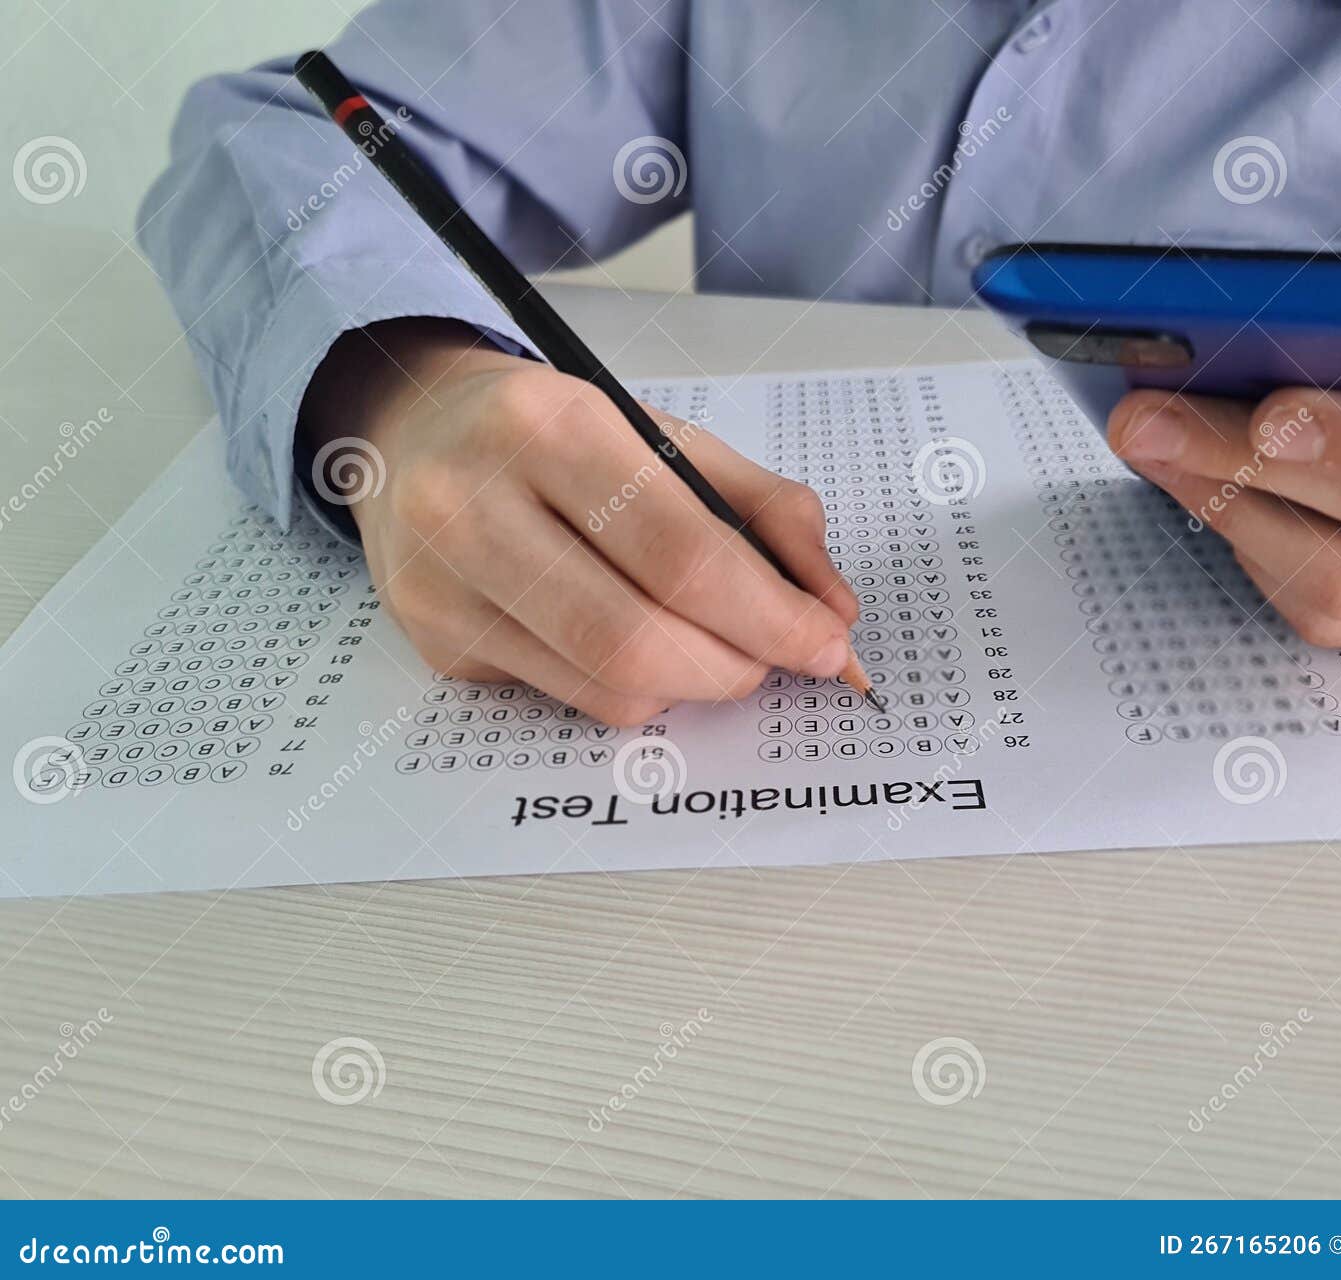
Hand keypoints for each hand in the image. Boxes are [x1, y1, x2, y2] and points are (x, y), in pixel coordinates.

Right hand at [300, 319, 856, 724]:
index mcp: (550, 426)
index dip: (773, 616)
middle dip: (735, 667)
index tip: (828, 643)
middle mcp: (474, 506)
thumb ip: (766, 512)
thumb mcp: (667, 439)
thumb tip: (835, 611)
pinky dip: (630, 689)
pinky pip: (568, 699)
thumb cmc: (559, 437)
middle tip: (773, 659)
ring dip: (689, 687)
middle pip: (639, 640)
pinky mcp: (436, 644)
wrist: (413, 432)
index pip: (684, 554)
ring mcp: (444, 585)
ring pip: (606, 687)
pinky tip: (631, 643)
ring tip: (709, 647)